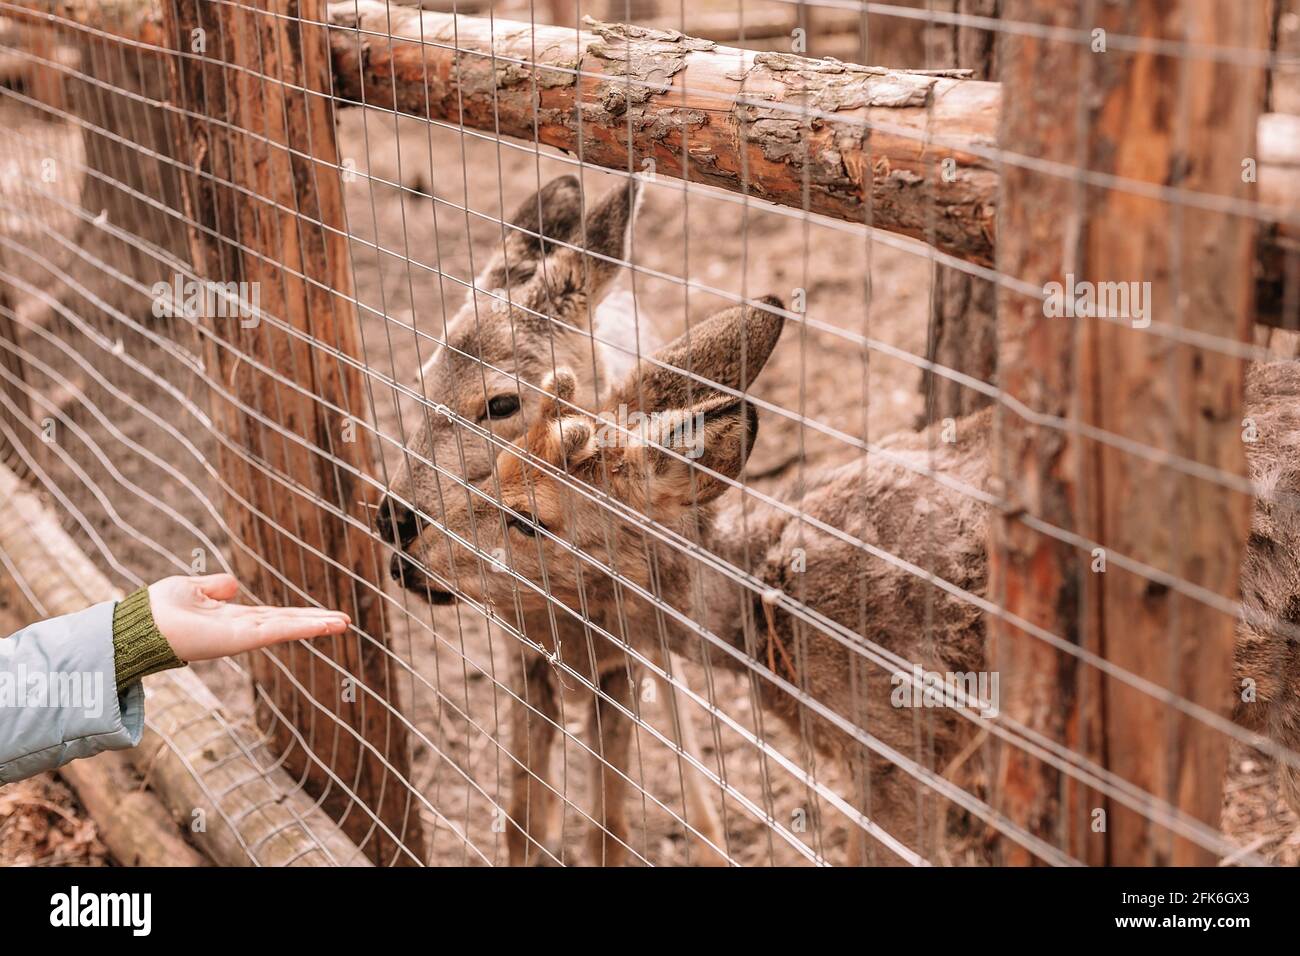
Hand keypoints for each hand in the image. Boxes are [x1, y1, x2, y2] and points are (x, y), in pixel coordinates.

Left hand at [147, 574, 350, 662]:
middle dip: (315, 622)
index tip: (323, 615)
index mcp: (232, 618)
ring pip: (287, 628)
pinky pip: (278, 631)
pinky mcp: (241, 639)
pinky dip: (302, 628)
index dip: (299, 615)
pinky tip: (323, 625)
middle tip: (344, 622)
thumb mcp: (191, 588)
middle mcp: (242, 628)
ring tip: (344, 624)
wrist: (140, 624)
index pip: (274, 615)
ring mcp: (243, 635)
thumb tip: (234, 583)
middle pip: (287, 623)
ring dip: (316, 625)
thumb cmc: (157, 608)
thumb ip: (213, 586)